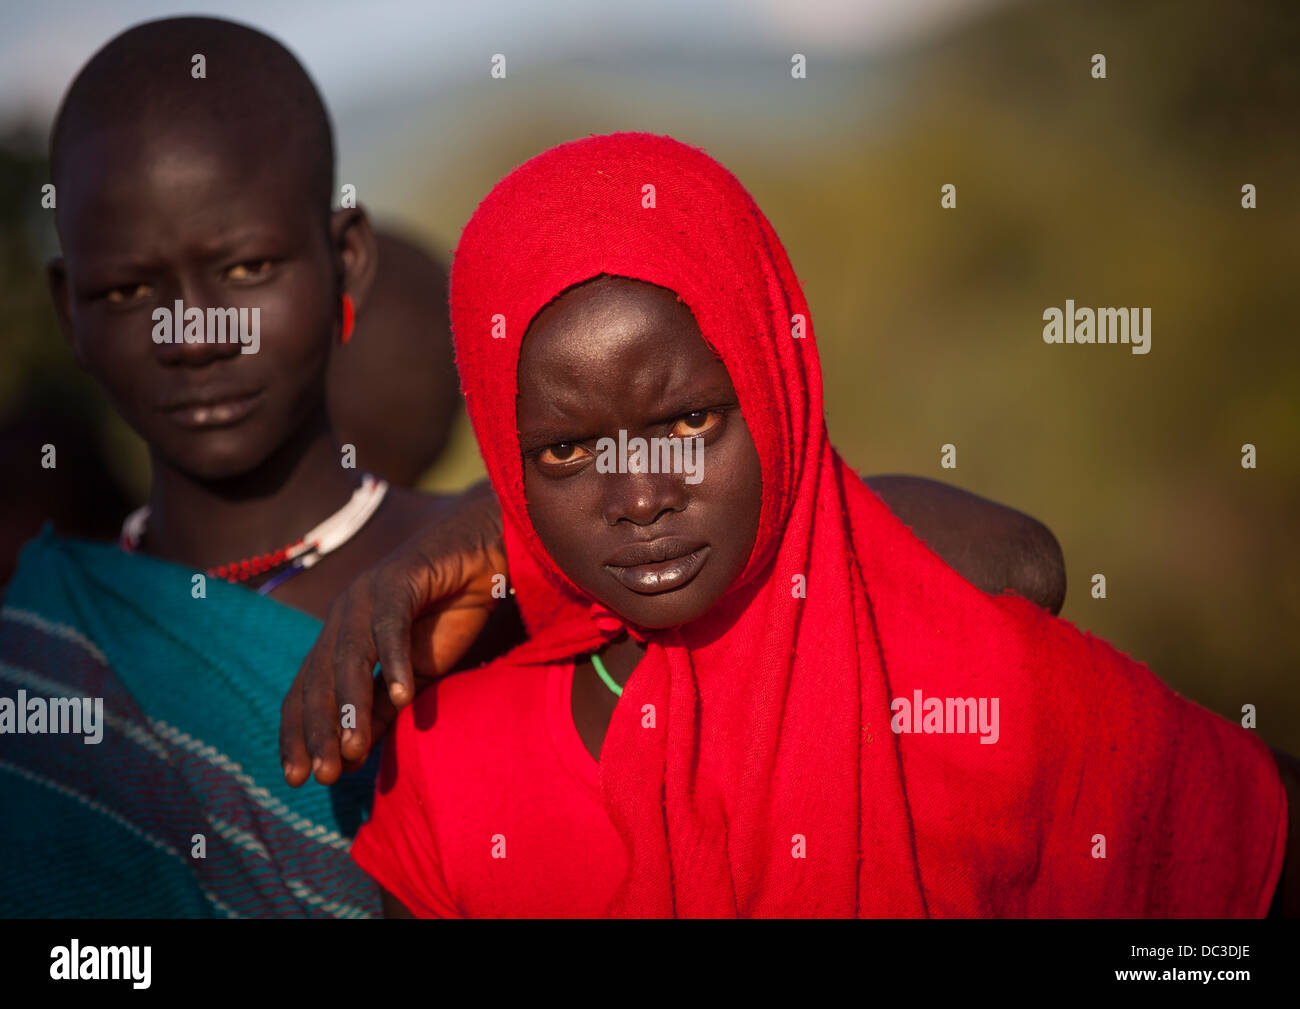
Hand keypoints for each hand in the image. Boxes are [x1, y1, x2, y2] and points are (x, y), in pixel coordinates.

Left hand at [280, 479, 506, 785]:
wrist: (484, 556)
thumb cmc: (448, 614)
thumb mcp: (412, 675)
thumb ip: (381, 707)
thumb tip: (351, 756)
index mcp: (339, 639)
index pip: (305, 692)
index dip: (298, 735)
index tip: (297, 780)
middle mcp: (343, 616)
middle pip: (319, 679)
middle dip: (319, 731)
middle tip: (325, 776)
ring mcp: (368, 595)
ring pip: (348, 657)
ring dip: (349, 706)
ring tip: (354, 749)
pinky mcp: (399, 579)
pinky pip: (390, 625)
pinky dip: (394, 660)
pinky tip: (403, 695)